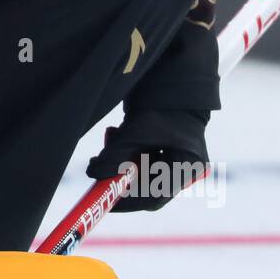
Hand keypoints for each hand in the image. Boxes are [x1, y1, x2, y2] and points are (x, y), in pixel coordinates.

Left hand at [85, 107, 210, 212]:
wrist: (173, 77)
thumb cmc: (161, 104)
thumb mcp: (134, 132)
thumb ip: (113, 156)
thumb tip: (92, 175)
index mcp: (187, 166)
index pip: (154, 197)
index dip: (126, 201)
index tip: (104, 200)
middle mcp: (185, 167)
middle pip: (145, 185)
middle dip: (120, 176)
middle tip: (98, 169)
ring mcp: (176, 158)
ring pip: (140, 170)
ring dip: (120, 158)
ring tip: (111, 136)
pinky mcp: (165, 148)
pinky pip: (140, 157)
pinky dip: (126, 149)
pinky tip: (118, 132)